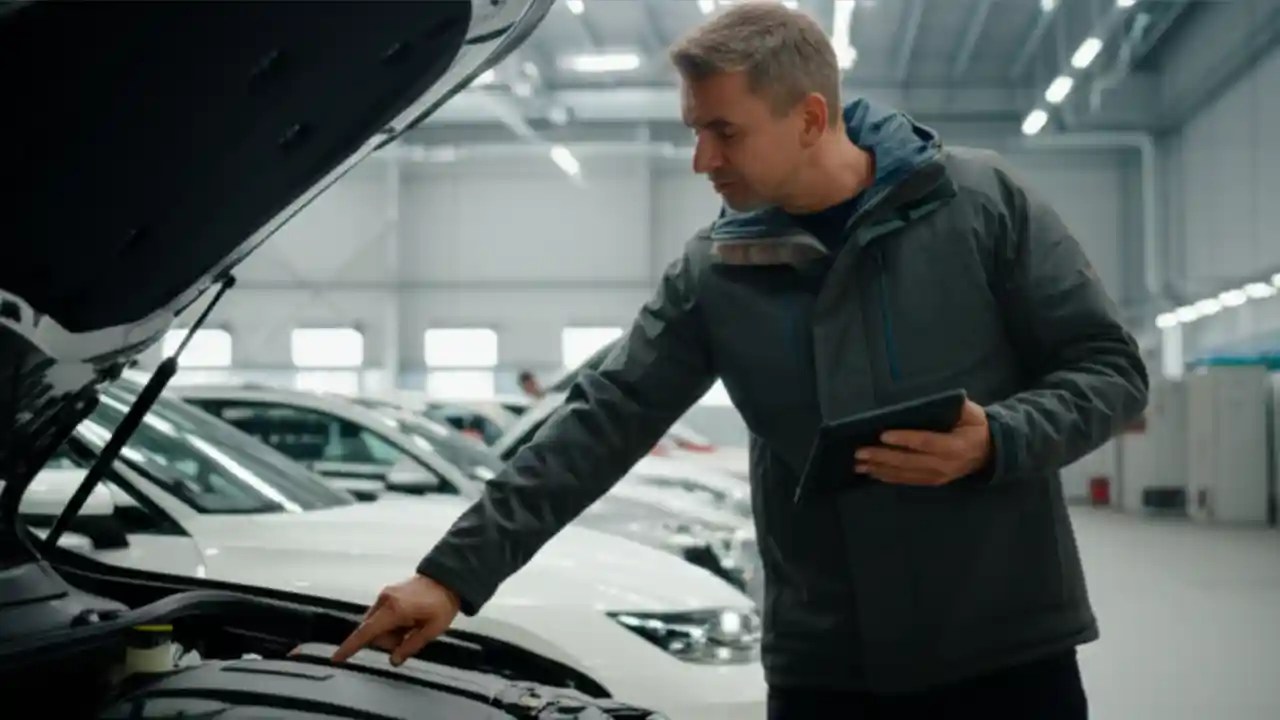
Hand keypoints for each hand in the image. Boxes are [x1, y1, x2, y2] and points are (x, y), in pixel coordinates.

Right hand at [330, 574, 460, 665]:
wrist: (447, 578)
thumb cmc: (442, 604)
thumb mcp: (432, 630)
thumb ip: (411, 646)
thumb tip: (394, 660)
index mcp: (394, 610)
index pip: (366, 633)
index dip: (350, 647)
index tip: (336, 658)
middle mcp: (385, 600)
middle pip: (372, 631)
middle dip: (387, 640)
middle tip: (410, 637)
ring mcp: (385, 594)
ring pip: (376, 623)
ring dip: (389, 632)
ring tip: (412, 626)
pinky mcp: (388, 592)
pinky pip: (381, 614)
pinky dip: (390, 622)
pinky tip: (408, 620)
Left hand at [853, 400, 991, 486]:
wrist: (990, 452)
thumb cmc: (975, 426)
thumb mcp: (971, 412)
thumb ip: (954, 407)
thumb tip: (930, 401)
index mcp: (955, 446)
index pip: (925, 442)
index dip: (904, 439)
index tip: (882, 434)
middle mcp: (945, 464)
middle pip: (909, 461)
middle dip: (882, 457)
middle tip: (859, 452)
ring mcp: (938, 476)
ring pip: (905, 474)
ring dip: (880, 469)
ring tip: (859, 465)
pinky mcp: (932, 481)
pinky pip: (908, 481)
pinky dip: (888, 477)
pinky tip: (872, 473)